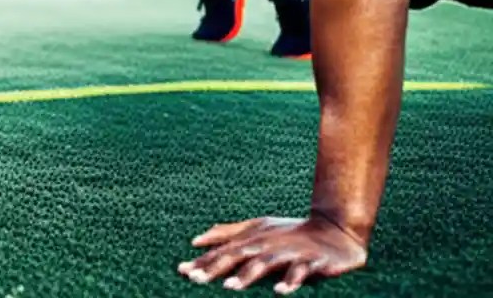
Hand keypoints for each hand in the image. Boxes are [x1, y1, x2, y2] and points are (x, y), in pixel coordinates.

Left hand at [177, 214, 367, 293]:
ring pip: (265, 263)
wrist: (335, 229)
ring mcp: (289, 253)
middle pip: (238, 256)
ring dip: (247, 275)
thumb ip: (225, 234)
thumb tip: (194, 240)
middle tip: (196, 280)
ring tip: (230, 287)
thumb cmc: (290, 232)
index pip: (223, 251)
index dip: (203, 262)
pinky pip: (300, 272)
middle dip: (216, 268)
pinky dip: (290, 281)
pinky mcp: (312, 262)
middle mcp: (267, 245)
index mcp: (253, 239)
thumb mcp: (257, 228)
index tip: (182, 271)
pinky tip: (279, 291)